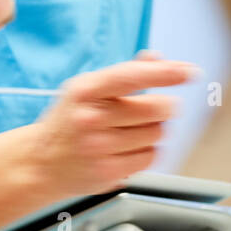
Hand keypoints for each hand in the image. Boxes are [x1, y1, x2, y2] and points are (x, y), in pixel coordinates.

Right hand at [25, 53, 196, 198]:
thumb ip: (124, 73)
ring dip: (155, 129)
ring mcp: (99, 148)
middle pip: (156, 108)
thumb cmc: (70, 120)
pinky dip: (148, 150)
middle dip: (164, 106)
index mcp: (84, 90)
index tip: (190, 72)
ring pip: (158, 133)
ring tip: (131, 130)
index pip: (131, 76)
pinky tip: (128, 148)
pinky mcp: (109, 172)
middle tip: (153, 108)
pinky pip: (151, 156)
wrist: (40, 162)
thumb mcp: (87, 89)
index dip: (165, 73)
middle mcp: (90, 118)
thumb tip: (158, 59)